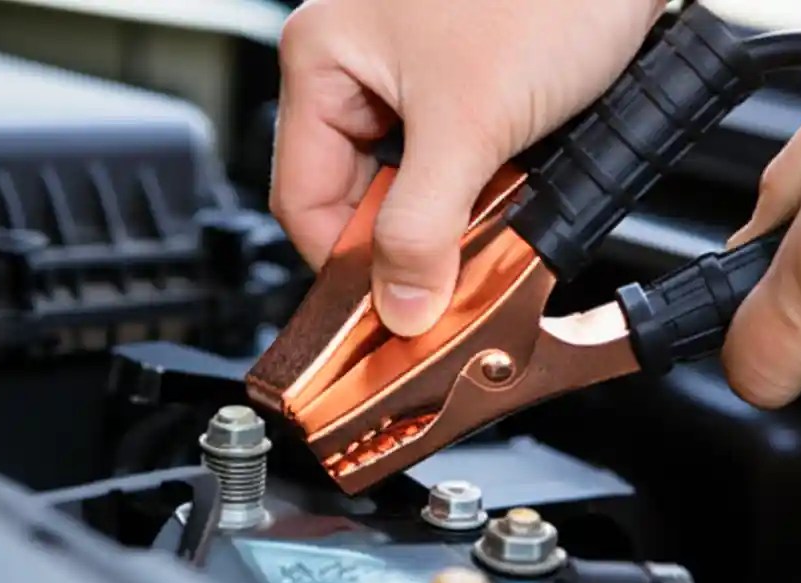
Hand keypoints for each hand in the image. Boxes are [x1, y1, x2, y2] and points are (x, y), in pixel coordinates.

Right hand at [270, 0, 662, 334]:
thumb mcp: (470, 124)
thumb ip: (423, 227)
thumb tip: (399, 304)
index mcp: (321, 55)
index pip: (301, 198)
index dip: (345, 265)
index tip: (389, 309)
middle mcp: (352, 58)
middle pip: (350, 192)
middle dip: (400, 241)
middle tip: (442, 283)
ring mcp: (403, 66)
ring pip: (400, 180)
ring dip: (439, 218)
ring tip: (478, 237)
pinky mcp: (456, 76)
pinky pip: (441, 157)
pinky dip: (468, 189)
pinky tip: (499, 199)